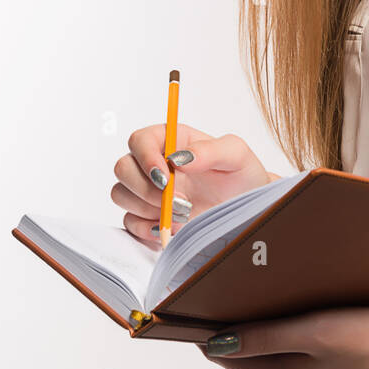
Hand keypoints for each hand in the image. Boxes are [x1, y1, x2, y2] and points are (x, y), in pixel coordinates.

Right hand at [112, 124, 281, 250]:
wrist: (247, 208)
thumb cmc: (241, 175)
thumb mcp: (236, 154)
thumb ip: (210, 150)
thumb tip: (179, 158)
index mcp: (170, 140)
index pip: (139, 140)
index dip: (145, 157)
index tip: (165, 177)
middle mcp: (154, 163)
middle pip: (123, 169)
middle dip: (147, 189)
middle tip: (181, 201)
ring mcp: (148, 191)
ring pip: (122, 195)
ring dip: (149, 209)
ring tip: (185, 214)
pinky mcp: (147, 216)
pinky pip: (129, 222)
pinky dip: (147, 228)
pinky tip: (172, 228)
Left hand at [199, 306, 368, 368]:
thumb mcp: (314, 332)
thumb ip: (263, 338)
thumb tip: (213, 344)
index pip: (221, 351)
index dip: (214, 321)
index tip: (215, 291)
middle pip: (243, 350)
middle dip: (244, 319)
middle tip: (256, 283)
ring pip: (268, 350)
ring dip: (270, 324)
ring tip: (285, 293)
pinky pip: (291, 353)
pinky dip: (292, 333)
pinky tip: (309, 313)